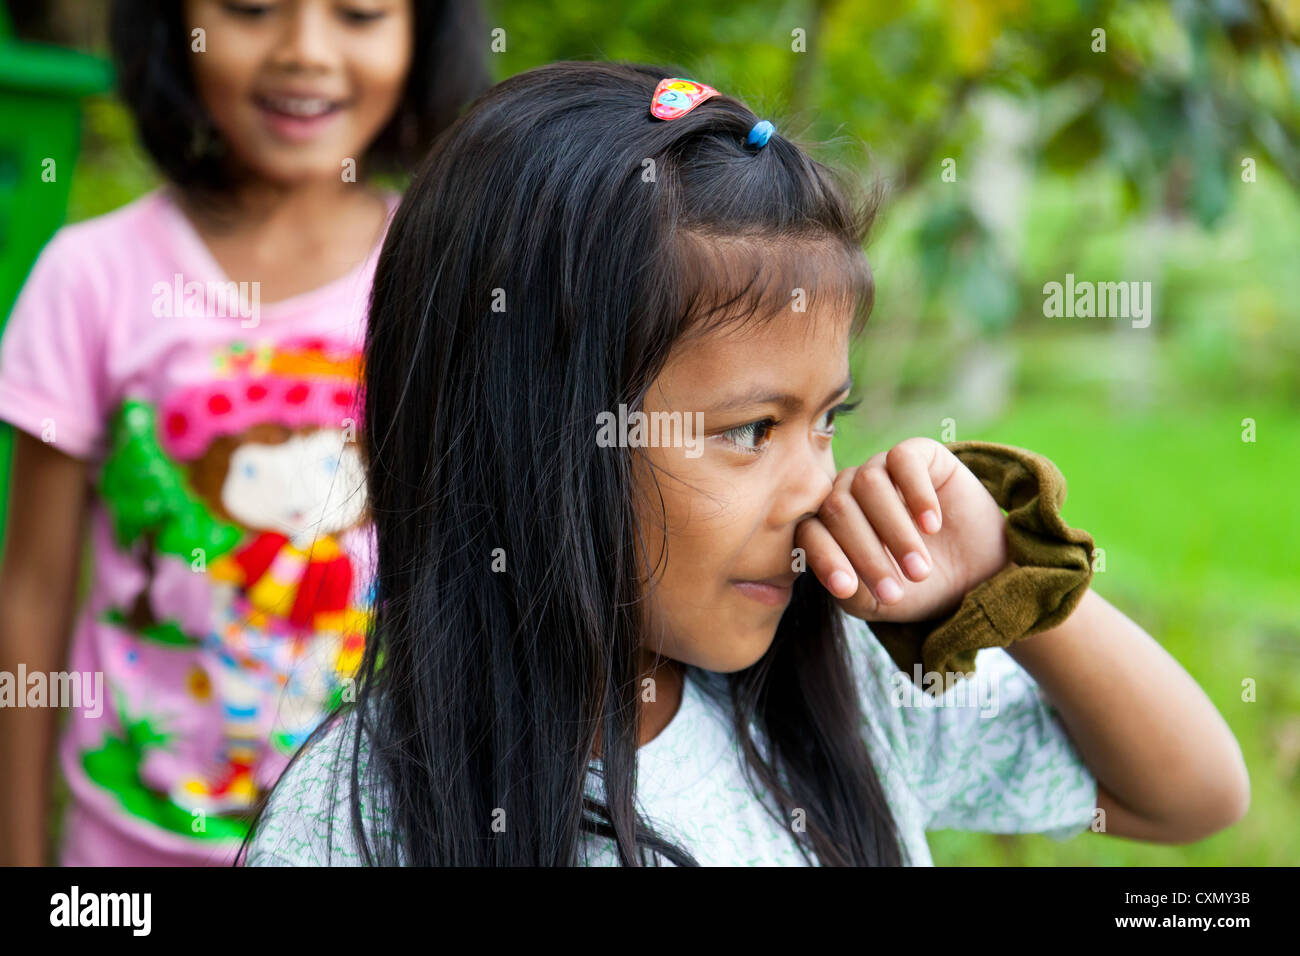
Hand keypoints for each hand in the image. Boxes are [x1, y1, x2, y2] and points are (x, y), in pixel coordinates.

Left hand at [794, 437, 1008, 621]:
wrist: (976, 573)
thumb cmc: (916, 587)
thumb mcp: (878, 601)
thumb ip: (850, 590)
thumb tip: (838, 580)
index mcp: (829, 524)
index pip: (811, 532)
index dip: (827, 559)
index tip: (848, 589)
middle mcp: (848, 491)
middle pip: (839, 509)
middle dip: (867, 554)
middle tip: (896, 590)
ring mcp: (879, 468)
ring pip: (868, 484)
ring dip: (895, 532)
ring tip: (919, 569)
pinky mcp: (916, 452)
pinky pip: (903, 460)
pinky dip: (916, 494)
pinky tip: (933, 526)